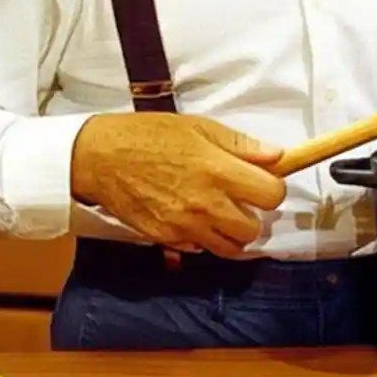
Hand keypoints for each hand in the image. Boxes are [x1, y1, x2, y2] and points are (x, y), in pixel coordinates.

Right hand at [71, 113, 286, 257]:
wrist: (99, 157)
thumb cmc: (147, 135)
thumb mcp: (198, 127)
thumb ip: (240, 144)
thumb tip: (276, 155)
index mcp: (218, 170)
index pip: (271, 195)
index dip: (272, 188)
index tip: (262, 182)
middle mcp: (206, 204)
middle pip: (254, 229)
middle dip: (253, 215)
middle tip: (241, 200)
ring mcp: (185, 226)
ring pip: (230, 248)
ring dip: (232, 233)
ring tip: (222, 213)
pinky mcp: (166, 238)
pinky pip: (199, 249)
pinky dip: (204, 239)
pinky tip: (195, 219)